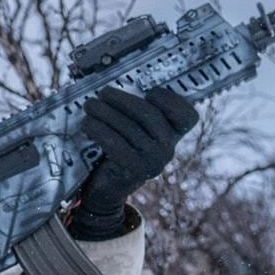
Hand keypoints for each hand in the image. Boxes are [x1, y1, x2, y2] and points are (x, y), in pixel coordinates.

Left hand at [67, 86, 198, 239]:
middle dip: (124, 100)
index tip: (150, 91)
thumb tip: (116, 86)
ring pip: (129, 127)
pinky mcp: (134, 170)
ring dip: (105, 112)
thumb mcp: (131, 132)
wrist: (107, 188)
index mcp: (172, 136)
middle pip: (151, 115)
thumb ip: (133, 113)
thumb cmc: (117, 152)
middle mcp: (168, 148)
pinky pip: (116, 143)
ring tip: (90, 105)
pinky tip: (87, 124)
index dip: (171, 100)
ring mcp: (153, 161)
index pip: (187, 116)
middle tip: (103, 93)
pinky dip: (99, 130)